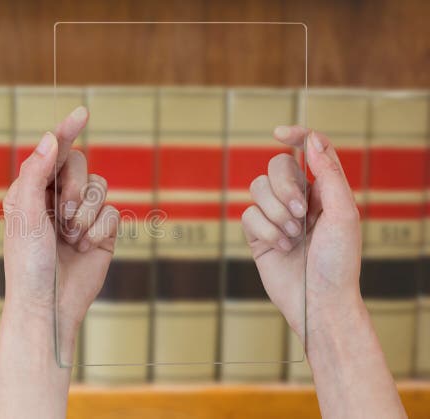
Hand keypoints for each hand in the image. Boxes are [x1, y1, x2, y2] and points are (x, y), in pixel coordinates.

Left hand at [2, 106, 117, 360]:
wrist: (48, 303)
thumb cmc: (27, 262)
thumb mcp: (25, 213)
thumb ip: (35, 173)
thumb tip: (50, 138)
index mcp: (32, 190)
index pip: (53, 151)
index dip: (68, 131)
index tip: (83, 112)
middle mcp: (57, 199)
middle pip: (80, 165)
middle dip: (74, 188)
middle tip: (63, 214)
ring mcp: (81, 215)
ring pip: (100, 187)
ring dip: (86, 213)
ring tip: (70, 237)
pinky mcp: (102, 232)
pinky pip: (113, 212)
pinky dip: (99, 229)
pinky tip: (84, 247)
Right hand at [242, 127, 362, 342]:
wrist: (319, 301)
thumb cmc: (339, 261)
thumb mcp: (344, 213)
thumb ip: (329, 173)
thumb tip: (312, 140)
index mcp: (325, 190)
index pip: (309, 149)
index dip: (296, 135)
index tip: (280, 133)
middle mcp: (300, 199)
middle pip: (277, 165)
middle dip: (286, 187)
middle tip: (302, 214)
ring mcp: (276, 216)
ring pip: (258, 188)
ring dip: (276, 212)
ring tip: (293, 235)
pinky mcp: (258, 235)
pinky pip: (249, 215)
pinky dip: (265, 230)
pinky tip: (281, 246)